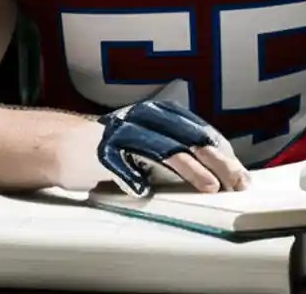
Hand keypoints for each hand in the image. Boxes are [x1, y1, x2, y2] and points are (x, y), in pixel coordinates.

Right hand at [97, 100, 250, 196]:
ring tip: (209, 187)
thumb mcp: (151, 142)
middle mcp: (144, 118)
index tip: (241, 176)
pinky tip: (144, 192)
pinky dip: (132, 179)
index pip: (200, 131)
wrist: (64, 146)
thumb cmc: (116, 151)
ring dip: (189, 170)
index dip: (223, 154)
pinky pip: (120, 166)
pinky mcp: (100, 152)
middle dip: (218, 162)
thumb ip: (180, 149)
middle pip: (189, 139)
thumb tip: (222, 170)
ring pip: (163, 150)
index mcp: (160, 114)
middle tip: (236, 184)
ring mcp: (122, 134)